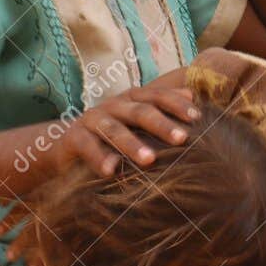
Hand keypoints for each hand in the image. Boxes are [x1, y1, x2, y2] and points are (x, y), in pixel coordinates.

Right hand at [49, 85, 202, 178]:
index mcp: (133, 99)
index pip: (158, 96)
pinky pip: (87, 145)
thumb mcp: (136, 123)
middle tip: (182, 138)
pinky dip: (98, 158)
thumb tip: (192, 94)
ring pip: (114, 129)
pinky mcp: (73, 137)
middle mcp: (114, 105)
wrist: (67, 146)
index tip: (197, 117)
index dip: (177, 104)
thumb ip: (161, 110)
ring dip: (132, 144)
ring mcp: (92, 119)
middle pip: (141, 111)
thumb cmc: (112, 136)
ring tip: (149, 160)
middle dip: (162, 124)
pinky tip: (110, 171)